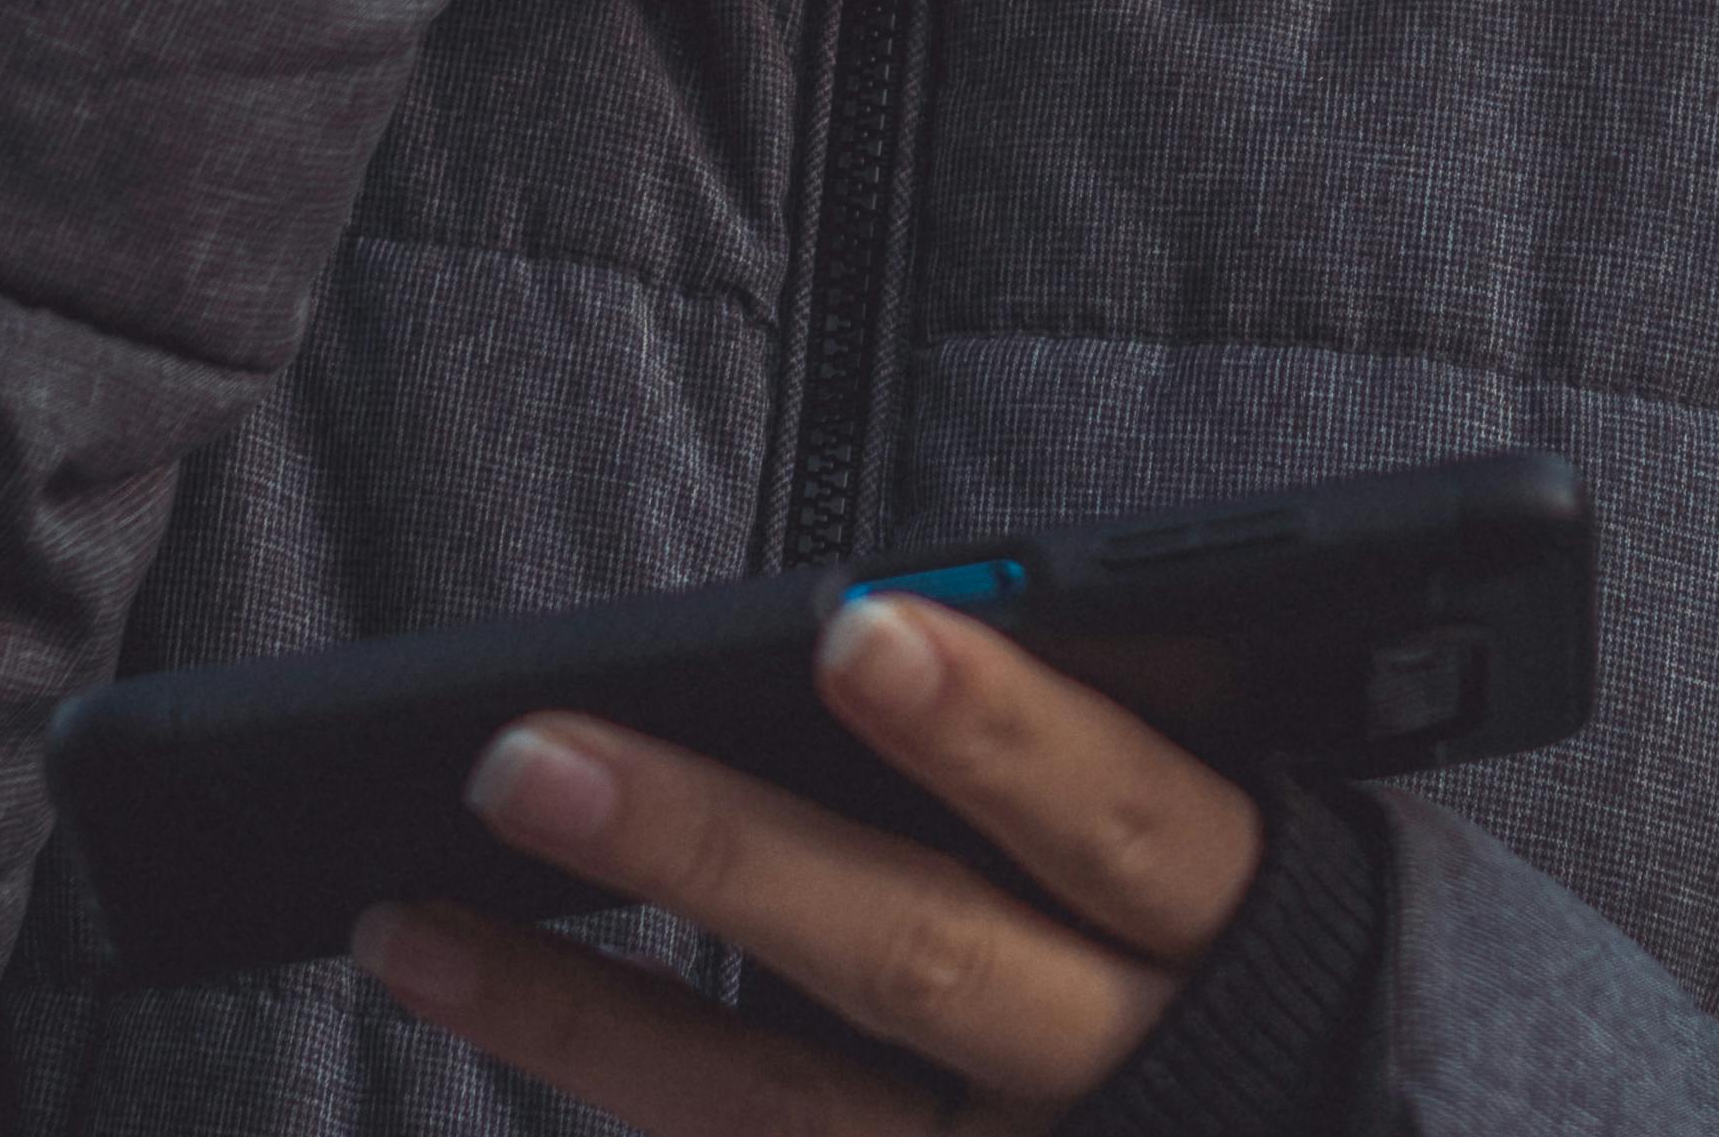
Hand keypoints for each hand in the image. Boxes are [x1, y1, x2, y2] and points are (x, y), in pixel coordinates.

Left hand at [357, 589, 1264, 1126]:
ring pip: (788, 1117)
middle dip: (711, 858)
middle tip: (528, 762)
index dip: (997, 727)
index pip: (1124, 815)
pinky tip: (515, 1026)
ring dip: (587, 1018)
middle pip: (913, 960)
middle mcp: (1136, 1080)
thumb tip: (896, 632)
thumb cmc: (1304, 961)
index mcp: (1246, 925)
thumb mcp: (1302, 844)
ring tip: (415, 919)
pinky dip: (637, 1111)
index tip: (850, 630)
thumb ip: (1150, 756)